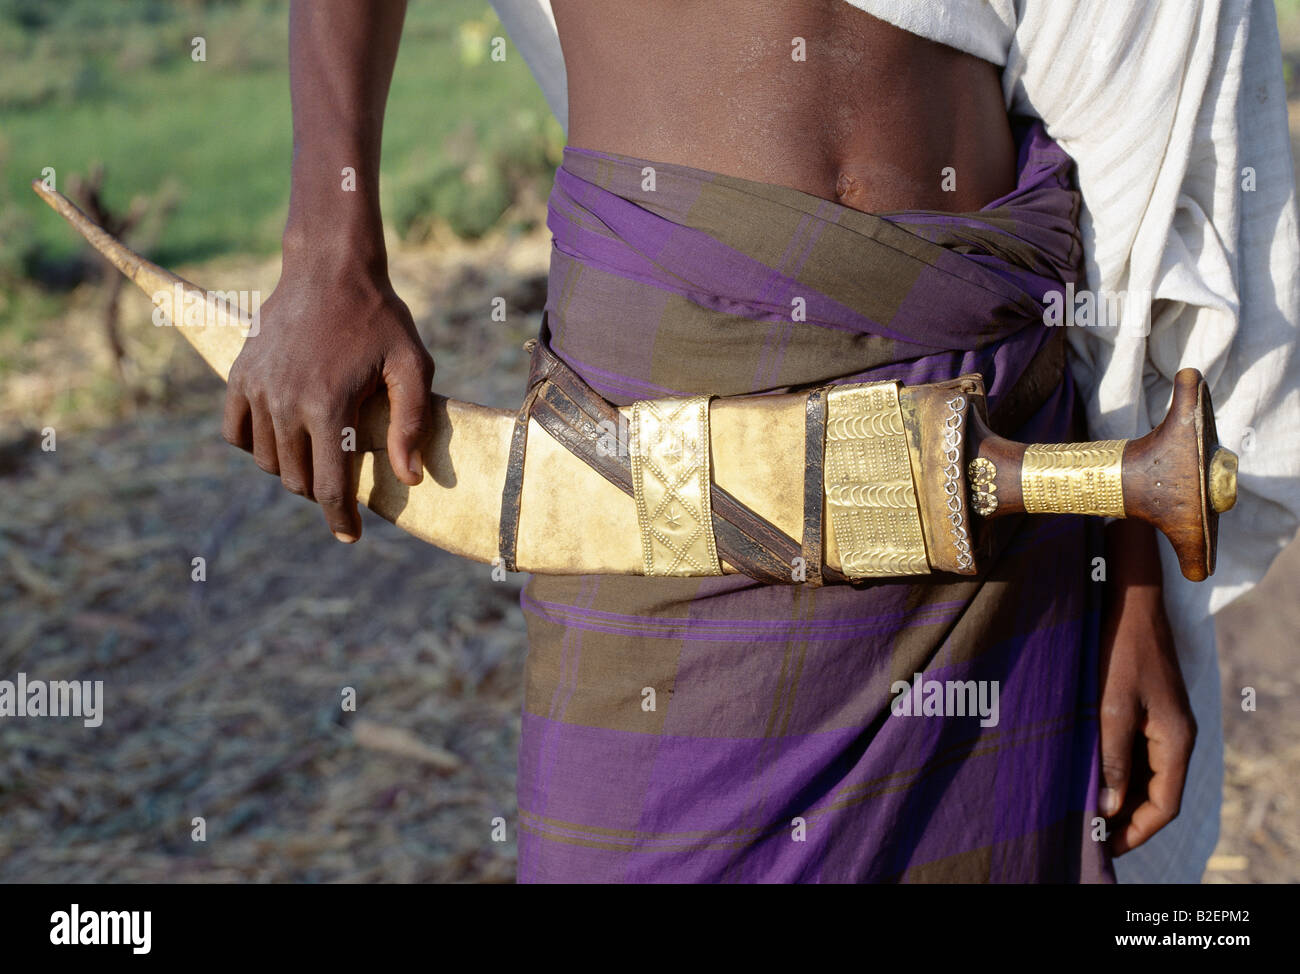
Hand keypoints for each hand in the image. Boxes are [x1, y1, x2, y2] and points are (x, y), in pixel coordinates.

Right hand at [221, 261, 433, 542]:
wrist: (329, 269)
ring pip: (265, 461)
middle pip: (295, 479)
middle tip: (343, 483)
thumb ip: (412, 423)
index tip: (350, 537)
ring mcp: (257, 389)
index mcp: (328, 406)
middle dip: (321, 492)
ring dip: (290, 469)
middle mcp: (285, 403)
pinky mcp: (240, 375)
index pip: (330, 486)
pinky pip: (235, 432)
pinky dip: (254, 445)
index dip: (340, 520)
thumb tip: (408, 479)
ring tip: (317, 457)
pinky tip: (281, 439)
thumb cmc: (380, 319)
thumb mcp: (413, 365)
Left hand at [1097, 519, 1196, 855]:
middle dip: (1125, 819)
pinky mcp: (1144, 710)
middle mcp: (1173, 736)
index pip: (1163, 804)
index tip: (1106, 849)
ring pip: (1143, 775)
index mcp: (1174, 739)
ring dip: (1117, 796)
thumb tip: (1110, 808)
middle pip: (1155, 794)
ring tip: (1082, 815)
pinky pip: (1134, 752)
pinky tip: (1085, 778)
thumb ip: (1112, 756)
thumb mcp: (1111, 705)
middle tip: (1088, 838)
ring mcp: (1160, 723)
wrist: (1127, 599)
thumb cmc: (1120, 648)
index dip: (1135, 831)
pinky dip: (1113, 770)